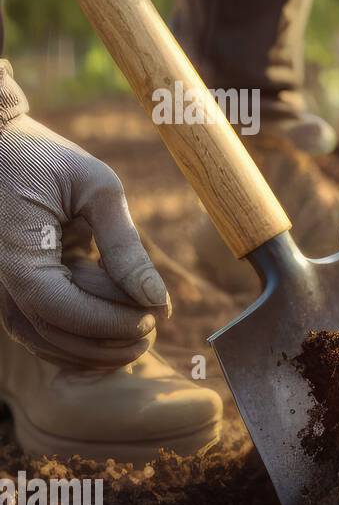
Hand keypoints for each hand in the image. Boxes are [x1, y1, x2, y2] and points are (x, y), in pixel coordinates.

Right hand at [0, 115, 169, 367]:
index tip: (155, 316)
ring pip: (43, 339)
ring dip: (95, 346)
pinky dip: (77, 339)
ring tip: (142, 328)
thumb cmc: (47, 158)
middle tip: (156, 326)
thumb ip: (125, 245)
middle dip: (109, 339)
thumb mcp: (97, 188)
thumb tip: (157, 299)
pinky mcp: (9, 290)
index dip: (109, 321)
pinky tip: (115, 330)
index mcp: (15, 250)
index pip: (59, 308)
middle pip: (52, 331)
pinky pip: (38, 330)